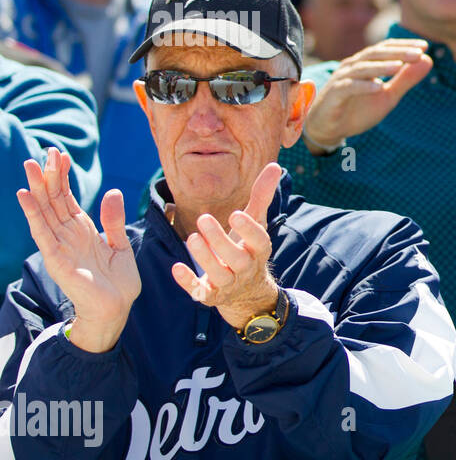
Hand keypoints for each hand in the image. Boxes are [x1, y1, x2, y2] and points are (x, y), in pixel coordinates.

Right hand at [16, 148, 139, 351]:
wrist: (117, 308)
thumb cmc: (117, 281)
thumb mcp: (120, 244)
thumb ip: (114, 220)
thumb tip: (113, 191)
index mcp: (82, 230)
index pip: (67, 198)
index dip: (63, 177)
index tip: (60, 155)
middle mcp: (67, 235)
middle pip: (54, 200)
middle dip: (49, 176)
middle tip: (45, 152)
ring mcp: (60, 246)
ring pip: (45, 211)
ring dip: (37, 188)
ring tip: (30, 166)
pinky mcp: (57, 259)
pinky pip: (43, 233)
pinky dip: (34, 214)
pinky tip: (26, 196)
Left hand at [172, 163, 280, 329]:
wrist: (247, 290)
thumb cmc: (248, 246)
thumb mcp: (255, 222)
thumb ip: (262, 195)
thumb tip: (274, 165)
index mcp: (259, 249)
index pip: (259, 240)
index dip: (248, 229)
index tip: (235, 214)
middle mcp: (246, 268)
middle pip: (236, 257)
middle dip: (220, 240)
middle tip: (203, 218)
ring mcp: (229, 283)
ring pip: (219, 274)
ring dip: (205, 257)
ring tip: (193, 237)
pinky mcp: (211, 294)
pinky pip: (200, 291)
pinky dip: (188, 282)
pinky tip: (176, 268)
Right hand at [302, 39, 432, 151]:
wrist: (328, 128)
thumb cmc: (358, 108)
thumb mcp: (388, 96)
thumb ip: (405, 79)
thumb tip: (427, 60)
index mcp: (366, 63)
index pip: (386, 48)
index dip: (404, 46)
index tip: (425, 46)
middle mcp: (353, 66)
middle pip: (376, 54)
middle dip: (397, 53)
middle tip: (417, 53)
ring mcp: (342, 79)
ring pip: (363, 68)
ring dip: (381, 67)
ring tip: (399, 66)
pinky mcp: (335, 94)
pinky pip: (349, 87)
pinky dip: (364, 86)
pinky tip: (379, 87)